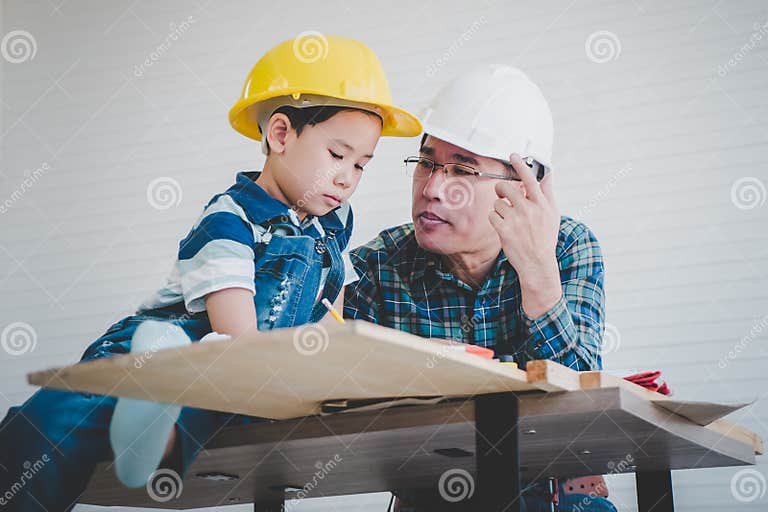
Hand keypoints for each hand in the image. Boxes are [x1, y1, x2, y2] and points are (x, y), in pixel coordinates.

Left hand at [489, 154, 561, 316]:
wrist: (538, 263)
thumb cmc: (545, 238)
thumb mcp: (553, 215)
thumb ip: (548, 193)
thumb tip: (548, 174)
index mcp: (542, 204)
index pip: (530, 179)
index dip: (521, 165)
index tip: (513, 155)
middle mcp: (529, 210)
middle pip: (506, 188)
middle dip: (501, 189)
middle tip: (503, 194)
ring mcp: (516, 220)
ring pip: (497, 203)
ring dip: (500, 209)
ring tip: (509, 220)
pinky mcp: (504, 230)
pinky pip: (492, 216)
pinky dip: (495, 220)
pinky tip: (504, 228)